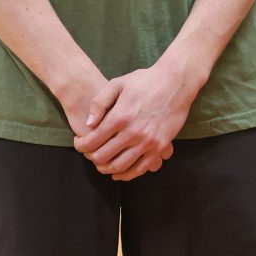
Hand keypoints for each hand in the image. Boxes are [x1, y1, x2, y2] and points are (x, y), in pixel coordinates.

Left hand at [74, 56, 206, 180]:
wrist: (176, 82)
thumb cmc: (145, 80)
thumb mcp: (118, 84)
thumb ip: (99, 103)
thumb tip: (88, 124)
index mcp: (119, 117)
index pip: (92, 141)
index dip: (81, 145)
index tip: (79, 143)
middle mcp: (133, 132)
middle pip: (102, 157)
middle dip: (91, 157)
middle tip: (90, 152)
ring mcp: (147, 142)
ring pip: (120, 166)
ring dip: (106, 168)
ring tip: (102, 163)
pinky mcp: (160, 146)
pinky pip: (140, 168)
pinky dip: (127, 174)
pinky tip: (119, 172)